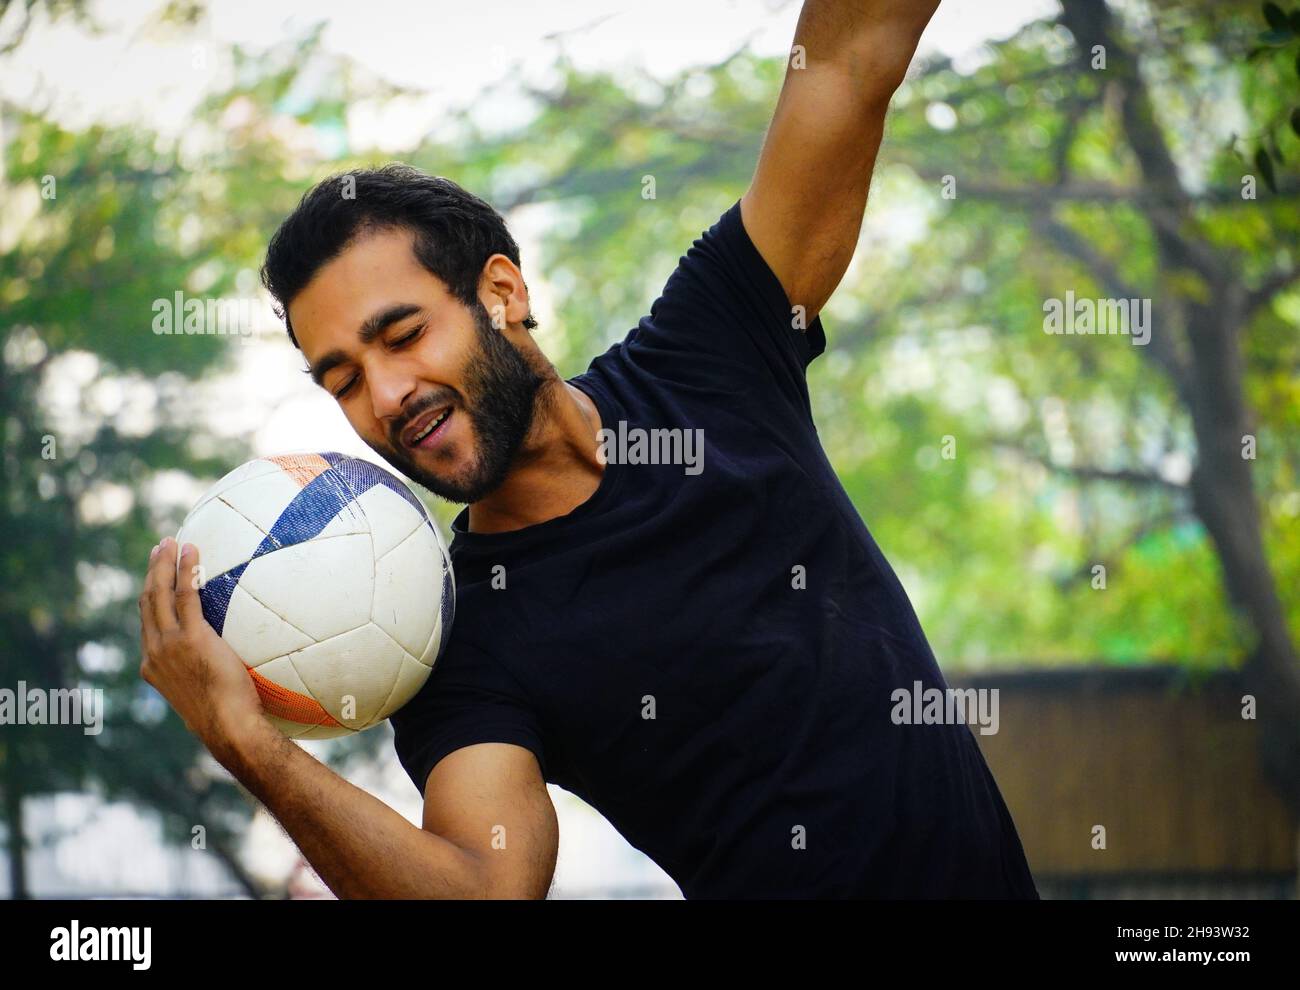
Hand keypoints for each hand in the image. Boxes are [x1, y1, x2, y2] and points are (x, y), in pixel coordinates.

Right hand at [138, 537, 264, 761]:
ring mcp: (169, 644)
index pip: (148, 623)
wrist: (227, 727)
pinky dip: (186, 570)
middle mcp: (154, 652)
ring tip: (170, 543)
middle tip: (159, 550)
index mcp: (152, 667)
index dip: (151, 597)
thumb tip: (221, 663)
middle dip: (152, 572)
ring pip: (160, 594)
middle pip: (148, 602)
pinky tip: (191, 552)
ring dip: (164, 564)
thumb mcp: (204, 691)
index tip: (157, 578)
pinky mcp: (190, 637)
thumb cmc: (226, 716)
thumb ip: (202, 672)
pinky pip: (185, 595)